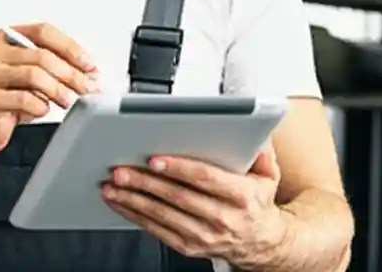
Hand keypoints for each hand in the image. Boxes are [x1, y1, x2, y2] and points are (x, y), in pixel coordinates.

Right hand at [0, 23, 98, 159]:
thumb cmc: (9, 100)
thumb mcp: (35, 78)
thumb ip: (58, 67)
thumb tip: (90, 72)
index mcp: (5, 38)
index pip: (42, 32)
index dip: (70, 47)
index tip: (89, 64)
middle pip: (41, 55)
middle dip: (70, 73)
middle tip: (86, 87)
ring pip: (34, 75)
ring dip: (58, 90)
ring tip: (68, 101)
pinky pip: (23, 99)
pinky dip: (41, 106)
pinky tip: (43, 109)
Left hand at [100, 141, 288, 267]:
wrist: (260, 244)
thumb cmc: (256, 204)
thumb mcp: (267, 176)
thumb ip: (261, 153)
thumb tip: (254, 134)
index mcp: (241, 196)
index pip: (205, 178)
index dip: (178, 168)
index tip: (155, 159)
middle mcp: (222, 217)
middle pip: (177, 197)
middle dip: (145, 182)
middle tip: (122, 170)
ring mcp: (204, 235)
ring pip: (162, 215)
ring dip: (133, 199)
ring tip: (113, 185)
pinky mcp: (189, 246)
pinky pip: (157, 230)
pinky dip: (134, 215)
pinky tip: (120, 203)